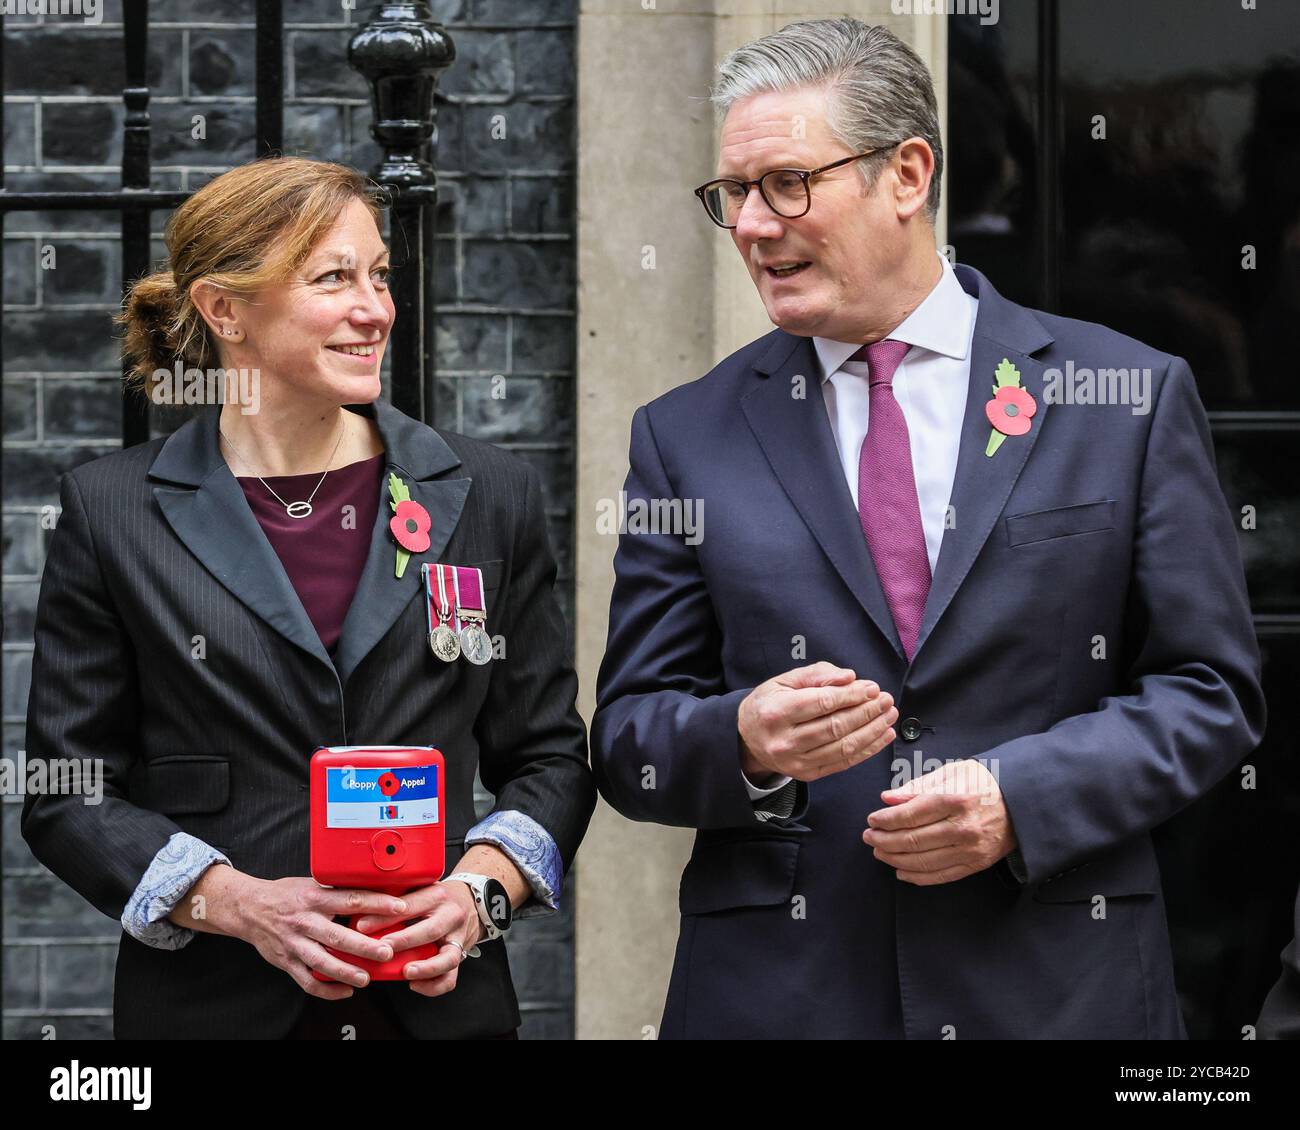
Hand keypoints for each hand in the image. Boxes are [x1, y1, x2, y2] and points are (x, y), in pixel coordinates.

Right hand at [220, 873, 410, 999]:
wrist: (249, 908)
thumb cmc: (287, 894)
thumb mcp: (312, 883)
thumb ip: (338, 890)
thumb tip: (376, 886)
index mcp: (315, 897)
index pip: (351, 899)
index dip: (376, 904)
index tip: (399, 908)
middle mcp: (304, 921)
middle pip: (338, 936)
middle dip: (364, 946)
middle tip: (387, 951)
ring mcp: (294, 943)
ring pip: (322, 962)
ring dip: (345, 972)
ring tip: (366, 978)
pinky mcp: (286, 962)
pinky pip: (307, 980)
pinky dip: (326, 990)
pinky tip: (345, 991)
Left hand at [354, 880, 483, 997]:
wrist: (472, 900)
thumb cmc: (438, 897)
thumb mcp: (421, 888)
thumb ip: (398, 896)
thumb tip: (360, 907)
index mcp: (436, 895)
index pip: (409, 905)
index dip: (385, 916)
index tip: (361, 926)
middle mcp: (450, 915)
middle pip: (429, 930)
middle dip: (404, 941)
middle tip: (382, 949)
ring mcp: (458, 937)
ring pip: (448, 957)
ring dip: (426, 967)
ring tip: (406, 972)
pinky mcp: (460, 955)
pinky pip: (451, 977)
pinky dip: (434, 985)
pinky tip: (415, 985)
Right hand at [738, 661, 895, 782]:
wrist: (747, 739)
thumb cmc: (770, 704)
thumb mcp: (784, 681)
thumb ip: (816, 675)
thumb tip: (849, 678)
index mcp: (776, 712)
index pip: (821, 703)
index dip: (851, 696)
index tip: (872, 688)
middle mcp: (784, 740)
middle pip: (835, 727)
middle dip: (867, 712)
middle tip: (886, 700)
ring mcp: (795, 761)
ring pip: (843, 747)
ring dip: (872, 732)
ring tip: (889, 716)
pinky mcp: (806, 775)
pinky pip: (843, 763)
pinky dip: (867, 750)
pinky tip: (882, 736)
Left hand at [862, 759, 1015, 884]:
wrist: (1022, 803)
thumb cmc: (984, 783)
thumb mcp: (952, 773)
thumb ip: (918, 786)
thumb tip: (888, 799)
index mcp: (956, 800)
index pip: (911, 814)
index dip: (886, 819)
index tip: (872, 819)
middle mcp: (963, 827)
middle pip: (913, 839)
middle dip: (884, 840)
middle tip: (869, 837)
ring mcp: (970, 849)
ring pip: (923, 860)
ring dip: (895, 858)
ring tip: (879, 852)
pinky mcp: (976, 864)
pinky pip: (941, 875)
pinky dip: (917, 876)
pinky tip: (900, 870)